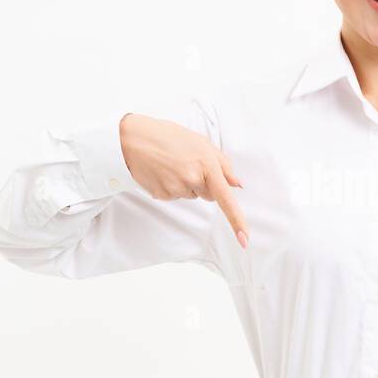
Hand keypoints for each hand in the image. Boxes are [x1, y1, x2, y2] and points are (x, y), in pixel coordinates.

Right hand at [119, 112, 249, 247]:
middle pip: (209, 195)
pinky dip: (171, 186)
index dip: (237, 221)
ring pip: (191, 195)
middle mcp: (193, 179)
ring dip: (185, 183)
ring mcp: (176, 188)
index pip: (226, 199)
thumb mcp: (201, 142)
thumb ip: (223, 163)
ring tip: (172, 164)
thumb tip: (237, 184)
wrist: (133, 139)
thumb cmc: (169, 136)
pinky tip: (162, 172)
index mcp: (207, 164)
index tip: (244, 241)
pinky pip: (175, 196)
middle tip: (186, 163)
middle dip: (203, 183)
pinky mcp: (162, 195)